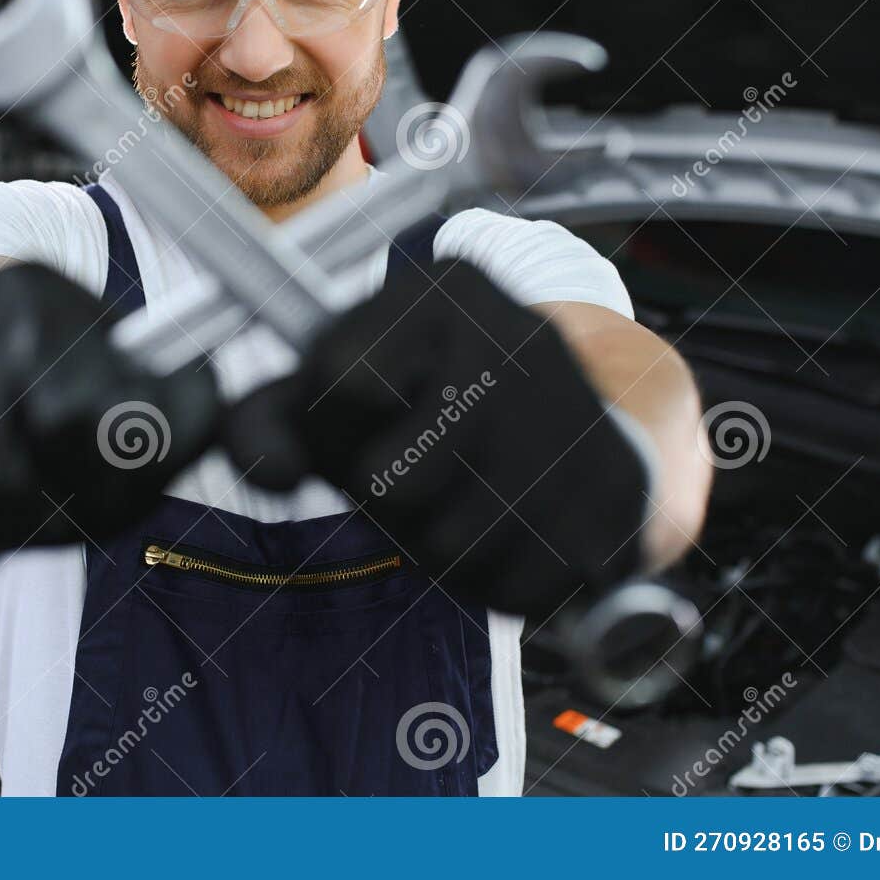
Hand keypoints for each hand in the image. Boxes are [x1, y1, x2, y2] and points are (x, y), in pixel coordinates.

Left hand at [225, 260, 653, 616]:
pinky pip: (514, 586)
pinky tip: (511, 530)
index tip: (362, 415)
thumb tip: (266, 468)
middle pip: (388, 484)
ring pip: (448, 546)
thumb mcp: (343, 385)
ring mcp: (576, 419)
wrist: (584, 418)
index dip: (333, 427)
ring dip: (436, 547)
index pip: (343, 386)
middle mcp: (520, 340)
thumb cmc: (434, 402)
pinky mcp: (614, 497)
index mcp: (445, 293)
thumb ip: (271, 419)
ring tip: (460, 501)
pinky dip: (496, 579)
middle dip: (384, 498)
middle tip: (414, 472)